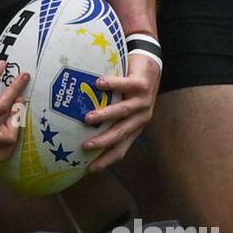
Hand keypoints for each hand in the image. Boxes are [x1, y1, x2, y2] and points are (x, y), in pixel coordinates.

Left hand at [0, 62, 30, 160]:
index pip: (6, 140)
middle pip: (10, 128)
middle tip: (27, 94)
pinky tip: (1, 65)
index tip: (19, 109)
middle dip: (22, 110)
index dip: (16, 126)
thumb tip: (9, 100)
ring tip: (24, 76)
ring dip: (16, 88)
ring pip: (4, 105)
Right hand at [81, 52, 159, 170]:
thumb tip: (81, 126)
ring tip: (88, 118)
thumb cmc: (131, 87)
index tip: (90, 168)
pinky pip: (125, 85)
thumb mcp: (124, 105)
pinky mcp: (142, 84)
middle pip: (122, 133)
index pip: (121, 148)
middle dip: (104, 141)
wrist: (151, 63)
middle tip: (86, 146)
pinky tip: (98, 84)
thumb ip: (110, 116)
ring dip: (106, 116)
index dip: (107, 160)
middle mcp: (141, 117)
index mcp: (136, 126)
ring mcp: (143, 101)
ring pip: (123, 111)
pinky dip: (112, 85)